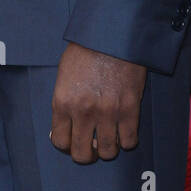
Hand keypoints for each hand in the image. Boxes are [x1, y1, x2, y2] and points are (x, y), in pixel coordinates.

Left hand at [50, 41, 145, 163]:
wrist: (112, 36)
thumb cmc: (85, 51)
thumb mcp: (63, 75)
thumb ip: (63, 102)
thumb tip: (64, 128)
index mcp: (63, 102)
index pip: (60, 142)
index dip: (67, 145)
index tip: (73, 139)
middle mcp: (84, 112)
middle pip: (82, 154)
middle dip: (86, 154)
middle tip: (91, 146)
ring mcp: (108, 113)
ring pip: (108, 153)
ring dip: (108, 149)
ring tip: (108, 137)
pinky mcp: (130, 110)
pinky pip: (129, 141)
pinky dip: (127, 140)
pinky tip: (123, 129)